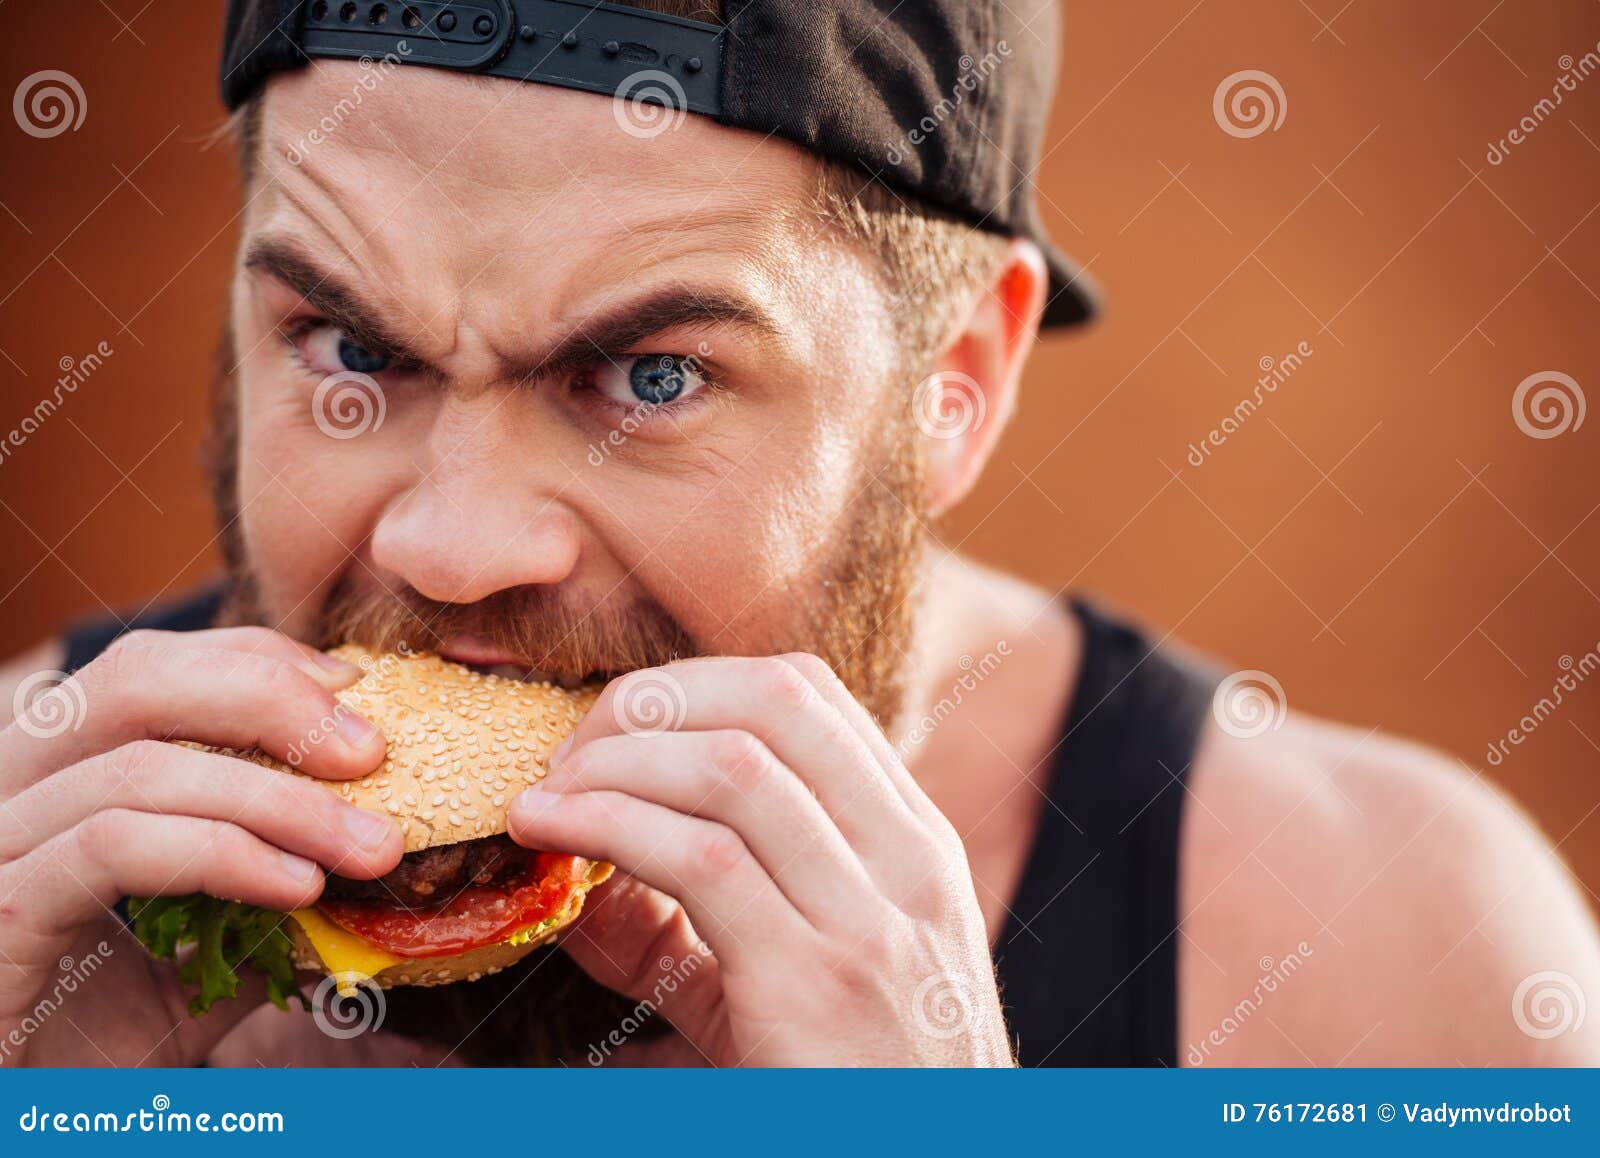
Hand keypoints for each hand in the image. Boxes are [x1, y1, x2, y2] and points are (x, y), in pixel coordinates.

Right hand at [0, 627, 403, 1066]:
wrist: (27, 1124)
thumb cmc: (97, 1046)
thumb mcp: (201, 957)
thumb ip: (268, 894)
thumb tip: (375, 849)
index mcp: (54, 781)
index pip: (149, 668)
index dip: (256, 662)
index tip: (355, 694)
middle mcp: (9, 795)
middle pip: (133, 680)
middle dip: (272, 702)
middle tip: (374, 752)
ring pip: (137, 769)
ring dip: (278, 800)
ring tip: (369, 845)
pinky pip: (112, 848)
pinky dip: (222, 853)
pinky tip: (298, 886)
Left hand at [508, 654, 1012, 1066]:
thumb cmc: (857, 1088)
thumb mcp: (801, 977)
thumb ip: (696, 916)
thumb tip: (569, 864)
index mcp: (914, 842)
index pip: (806, 695)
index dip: (690, 685)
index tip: (614, 731)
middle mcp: (907, 860)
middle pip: (771, 700)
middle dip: (647, 703)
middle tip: (569, 754)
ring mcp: (870, 920)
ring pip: (730, 769)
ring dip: (612, 763)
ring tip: (545, 797)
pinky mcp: (815, 985)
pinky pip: (701, 861)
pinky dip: (608, 825)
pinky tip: (552, 834)